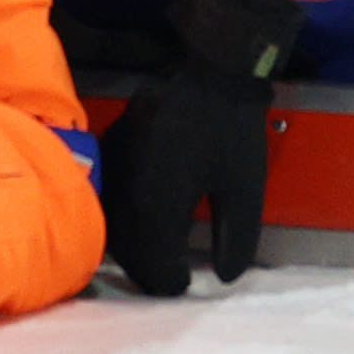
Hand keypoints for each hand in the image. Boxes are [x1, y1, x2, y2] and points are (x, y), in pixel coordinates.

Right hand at [100, 0, 308, 294]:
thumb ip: (236, 238)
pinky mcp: (111, 148)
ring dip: (131, 248)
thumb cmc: (230, 127)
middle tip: (171, 279)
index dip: (170, 283)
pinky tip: (142, 221)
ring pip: (112, 225)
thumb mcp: (244, 188)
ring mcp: (114, 167)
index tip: (186, 286)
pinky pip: (108, 197)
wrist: (210, 67)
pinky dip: (122, 219)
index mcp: (157, 204)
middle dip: (148, 271)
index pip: (153, 264)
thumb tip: (225, 277)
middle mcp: (126, 190)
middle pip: (127, 250)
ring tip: (157, 257)